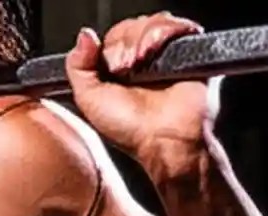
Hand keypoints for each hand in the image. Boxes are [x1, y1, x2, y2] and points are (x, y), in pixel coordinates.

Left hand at [65, 13, 220, 159]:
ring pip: (153, 22)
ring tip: (141, 64)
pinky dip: (164, 32)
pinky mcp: (190, 52)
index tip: (114, 68)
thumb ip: (78, 66)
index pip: (114, 37)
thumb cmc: (131, 130)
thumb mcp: (90, 99)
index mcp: (122, 70)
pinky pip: (178, 25)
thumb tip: (85, 36)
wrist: (165, 140)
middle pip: (132, 26)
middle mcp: (146, 61)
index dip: (111, 46)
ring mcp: (168, 56)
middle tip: (127, 69)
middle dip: (125, 43)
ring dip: (142, 38)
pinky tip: (155, 53)